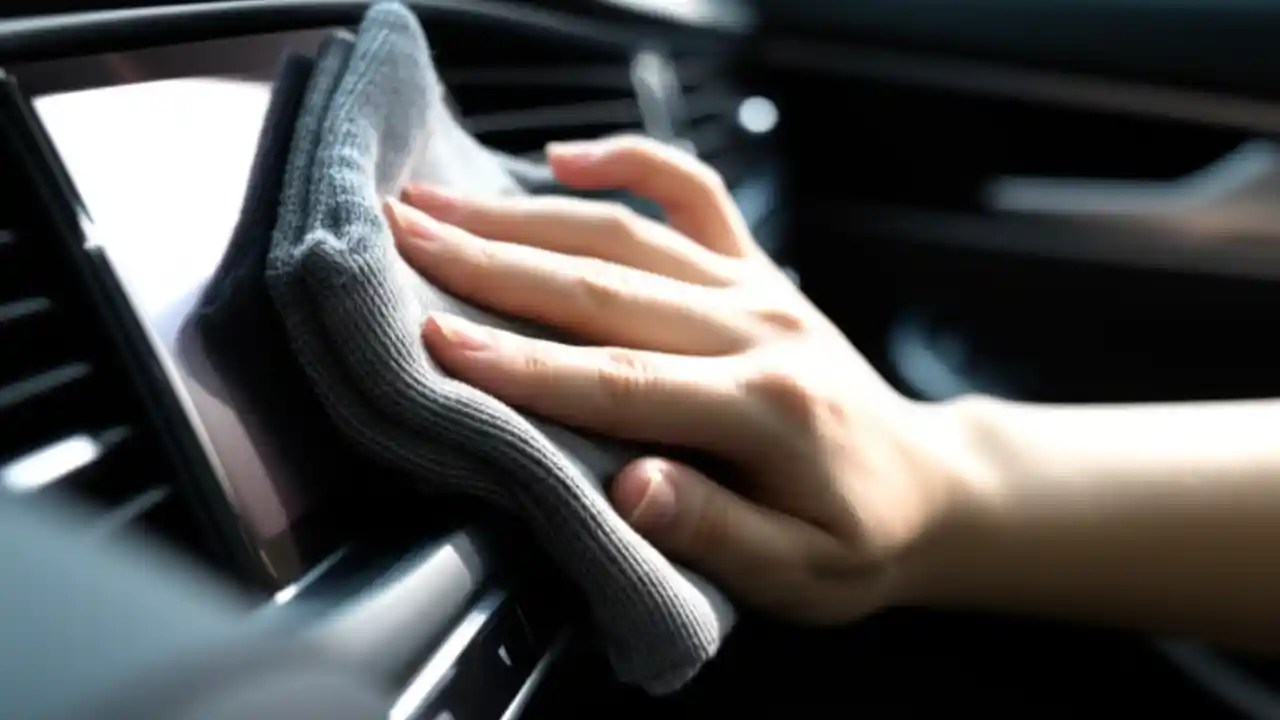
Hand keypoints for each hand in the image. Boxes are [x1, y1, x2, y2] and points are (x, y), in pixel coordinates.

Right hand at [384, 136, 975, 622]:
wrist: (928, 487)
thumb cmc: (855, 539)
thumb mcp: (799, 572)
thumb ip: (717, 530)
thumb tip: (631, 487)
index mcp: (765, 408)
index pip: (620, 381)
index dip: (522, 365)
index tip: (436, 336)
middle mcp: (759, 329)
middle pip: (604, 288)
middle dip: (494, 263)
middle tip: (405, 238)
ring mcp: (758, 289)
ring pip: (629, 235)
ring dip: (527, 216)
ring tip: (439, 203)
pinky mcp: (758, 272)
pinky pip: (696, 193)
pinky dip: (632, 164)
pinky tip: (568, 157)